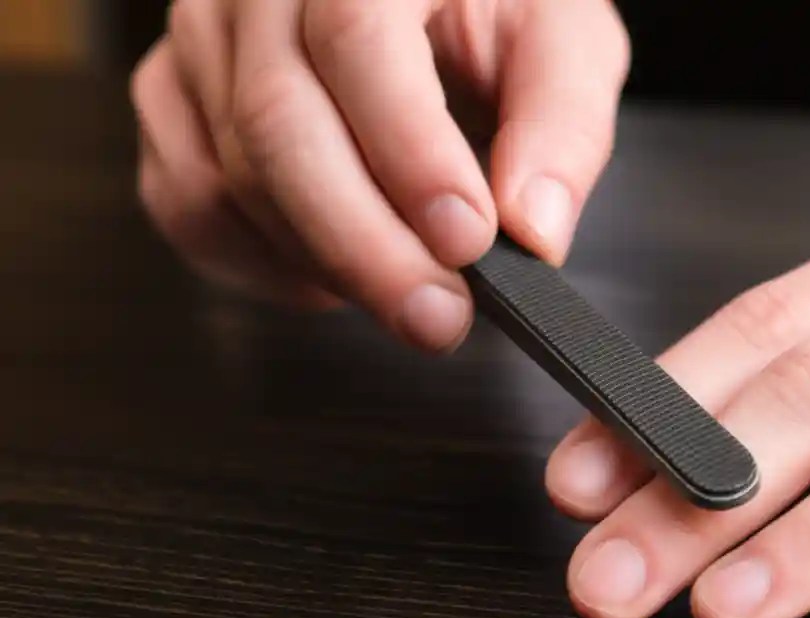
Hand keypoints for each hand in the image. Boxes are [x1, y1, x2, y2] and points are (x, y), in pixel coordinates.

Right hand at [130, 0, 628, 350]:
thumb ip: (561, 126)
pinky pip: (191, 205)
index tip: (468, 241)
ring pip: (227, 178)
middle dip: (363, 247)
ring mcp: (199, 40)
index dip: (408, 152)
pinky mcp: (170, 99)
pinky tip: (337, 276)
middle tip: (438, 318)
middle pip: (275, 122)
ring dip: (323, 264)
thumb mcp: (562, 43)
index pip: (357, 36)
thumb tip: (533, 229)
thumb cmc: (491, 8)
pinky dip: (265, 265)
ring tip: (411, 293)